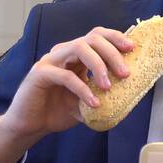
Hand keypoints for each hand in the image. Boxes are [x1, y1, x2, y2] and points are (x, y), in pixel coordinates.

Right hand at [0, 27, 133, 162]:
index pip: (97, 36)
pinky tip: (93, 103)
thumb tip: (131, 96)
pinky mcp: (40, 74)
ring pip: (78, 48)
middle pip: (91, 39)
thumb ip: (104, 95)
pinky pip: (65, 75)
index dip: (115, 38)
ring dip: (98, 65)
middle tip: (125, 73)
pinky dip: (82, 89)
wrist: (30, 126)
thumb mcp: (88, 102)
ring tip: (108, 86)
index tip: (132, 48)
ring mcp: (51, 61)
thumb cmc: (58, 111)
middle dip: (112, 52)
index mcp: (76, 56)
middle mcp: (64, 53)